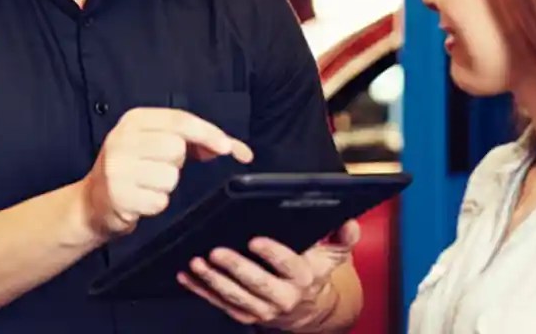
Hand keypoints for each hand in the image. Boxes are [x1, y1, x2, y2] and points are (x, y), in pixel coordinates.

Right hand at [81, 107, 253, 237]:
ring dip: (166, 187)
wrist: (92, 203)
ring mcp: (117, 168)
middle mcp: (121, 139)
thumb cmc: (135, 170)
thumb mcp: (157, 145)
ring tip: (146, 185)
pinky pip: (159, 202)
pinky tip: (140, 200)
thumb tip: (237, 149)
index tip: (228, 147)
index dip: (207, 133)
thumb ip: (196, 142)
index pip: (179, 120)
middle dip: (176, 163)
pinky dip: (156, 205)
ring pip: (169, 177)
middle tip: (157, 167)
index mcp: (134, 120)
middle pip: (176, 148)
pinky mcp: (118, 196)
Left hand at [178, 219, 360, 330]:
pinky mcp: (244, 314)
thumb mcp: (333, 255)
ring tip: (197, 263)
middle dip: (235, 268)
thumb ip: (343, 236)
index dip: (272, 254)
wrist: (307, 309)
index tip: (255, 240)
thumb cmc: (314, 272)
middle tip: (216, 252)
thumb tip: (349, 221)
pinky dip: (201, 290)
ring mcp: (261, 308)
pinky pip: (220, 303)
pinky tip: (186, 276)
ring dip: (213, 280)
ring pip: (235, 296)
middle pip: (257, 283)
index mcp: (303, 277)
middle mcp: (282, 296)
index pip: (288, 265)